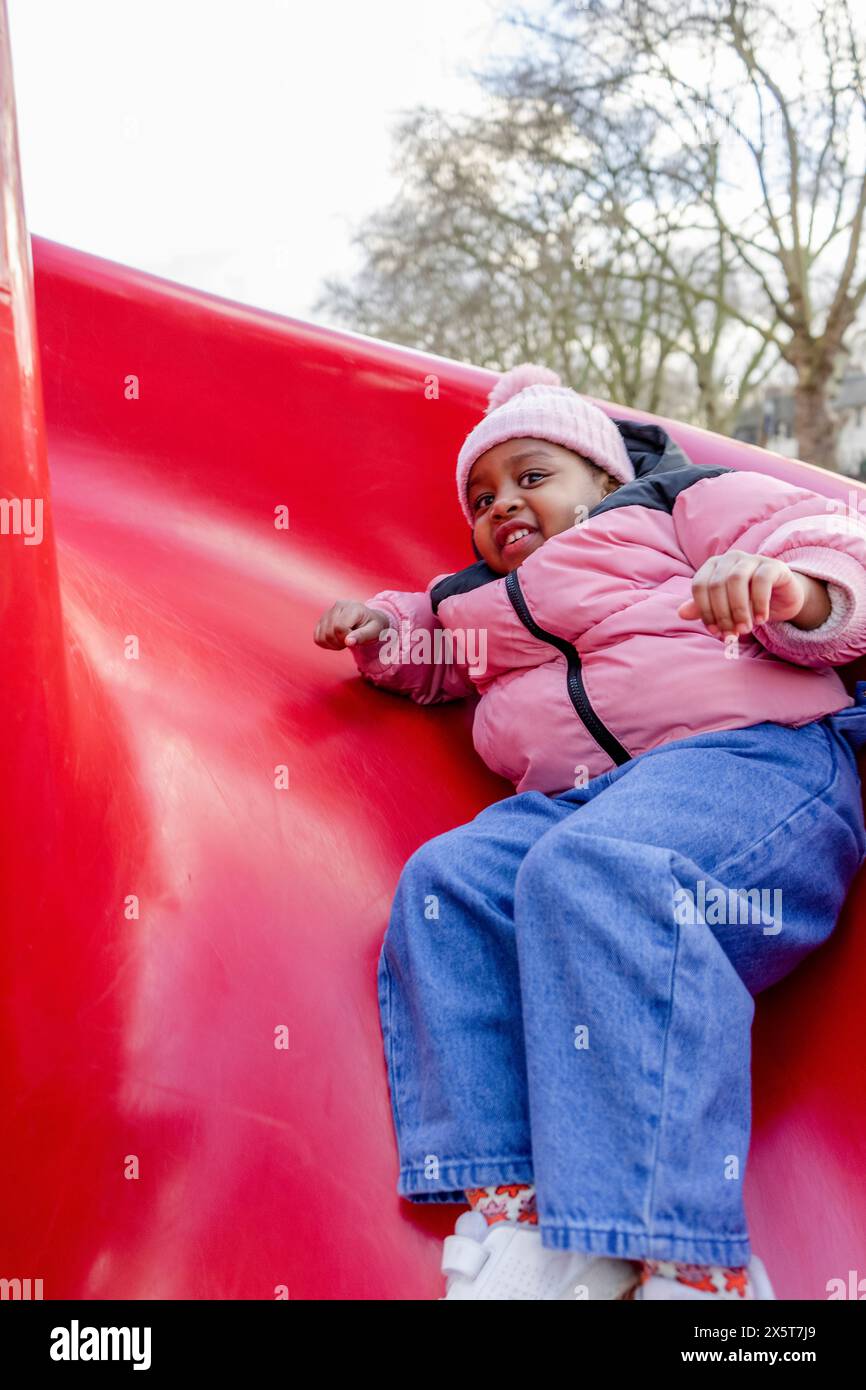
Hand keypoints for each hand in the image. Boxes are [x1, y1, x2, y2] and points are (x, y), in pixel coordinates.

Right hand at [314, 600, 391, 649]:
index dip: (345, 638)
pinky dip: (326, 643)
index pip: (339, 627)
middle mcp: (338, 606)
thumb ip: (362, 636)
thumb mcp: (374, 631)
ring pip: (321, 636)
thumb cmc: (373, 626)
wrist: (369, 620)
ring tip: (344, 639)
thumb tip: (348, 641)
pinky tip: (336, 640)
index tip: (354, 638)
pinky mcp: (321, 620)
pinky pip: (317, 638)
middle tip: (351, 640)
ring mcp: (328, 612)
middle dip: (340, 642)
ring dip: (333, 644)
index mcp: (352, 607)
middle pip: (329, 632)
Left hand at [677, 550, 828, 636]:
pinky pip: (761, 581)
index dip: (705, 611)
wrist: (781, 599)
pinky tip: (761, 619)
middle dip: (723, 614)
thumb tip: (681, 613)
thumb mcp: (723, 608)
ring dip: (739, 609)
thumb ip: (703, 609)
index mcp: (713, 566)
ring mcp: (752, 559)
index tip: (715, 631)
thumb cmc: (747, 603)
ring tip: (745, 628)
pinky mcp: (772, 566)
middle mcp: (730, 558)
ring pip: (736, 580)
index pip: (699, 586)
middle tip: (732, 634)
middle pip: (717, 585)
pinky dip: (759, 603)